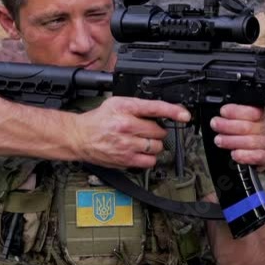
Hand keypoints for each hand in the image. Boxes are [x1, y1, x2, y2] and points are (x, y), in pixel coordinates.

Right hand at [71, 97, 190, 168]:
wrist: (79, 137)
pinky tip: (141, 152)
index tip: (185, 115)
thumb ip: (138, 107)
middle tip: (147, 130)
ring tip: (143, 141)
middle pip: (159, 131)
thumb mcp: (117, 103)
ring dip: (154, 145)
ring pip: (156, 147)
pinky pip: (149, 161)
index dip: (173, 111)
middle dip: (157, 131)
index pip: (155, 108)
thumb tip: (161, 112)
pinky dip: (149, 157)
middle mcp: (126, 126)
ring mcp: (126, 144)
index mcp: (125, 109)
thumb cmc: (98, 120)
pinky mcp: (125, 160)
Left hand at [209, 104, 264, 168]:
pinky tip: (234, 154)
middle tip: (215, 124)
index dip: (236, 111)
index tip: (223, 112)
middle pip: (248, 127)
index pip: (252, 111)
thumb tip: (222, 113)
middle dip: (228, 126)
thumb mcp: (246, 117)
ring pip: (251, 142)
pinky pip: (258, 156)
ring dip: (232, 141)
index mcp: (263, 113)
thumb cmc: (252, 130)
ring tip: (219, 140)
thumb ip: (236, 114)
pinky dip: (245, 156)